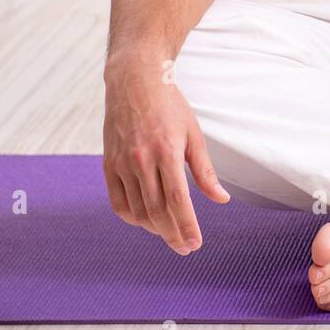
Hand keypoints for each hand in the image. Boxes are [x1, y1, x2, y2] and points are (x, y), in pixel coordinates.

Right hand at [102, 55, 229, 254]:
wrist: (135, 82)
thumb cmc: (170, 105)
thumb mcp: (194, 134)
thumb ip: (205, 170)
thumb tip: (221, 199)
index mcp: (167, 152)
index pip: (178, 201)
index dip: (187, 226)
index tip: (195, 244)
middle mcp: (142, 160)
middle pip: (157, 211)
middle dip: (172, 234)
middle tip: (185, 247)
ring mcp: (122, 163)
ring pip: (137, 211)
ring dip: (154, 228)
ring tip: (169, 233)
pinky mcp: (108, 164)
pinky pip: (118, 201)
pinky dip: (132, 217)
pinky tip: (145, 220)